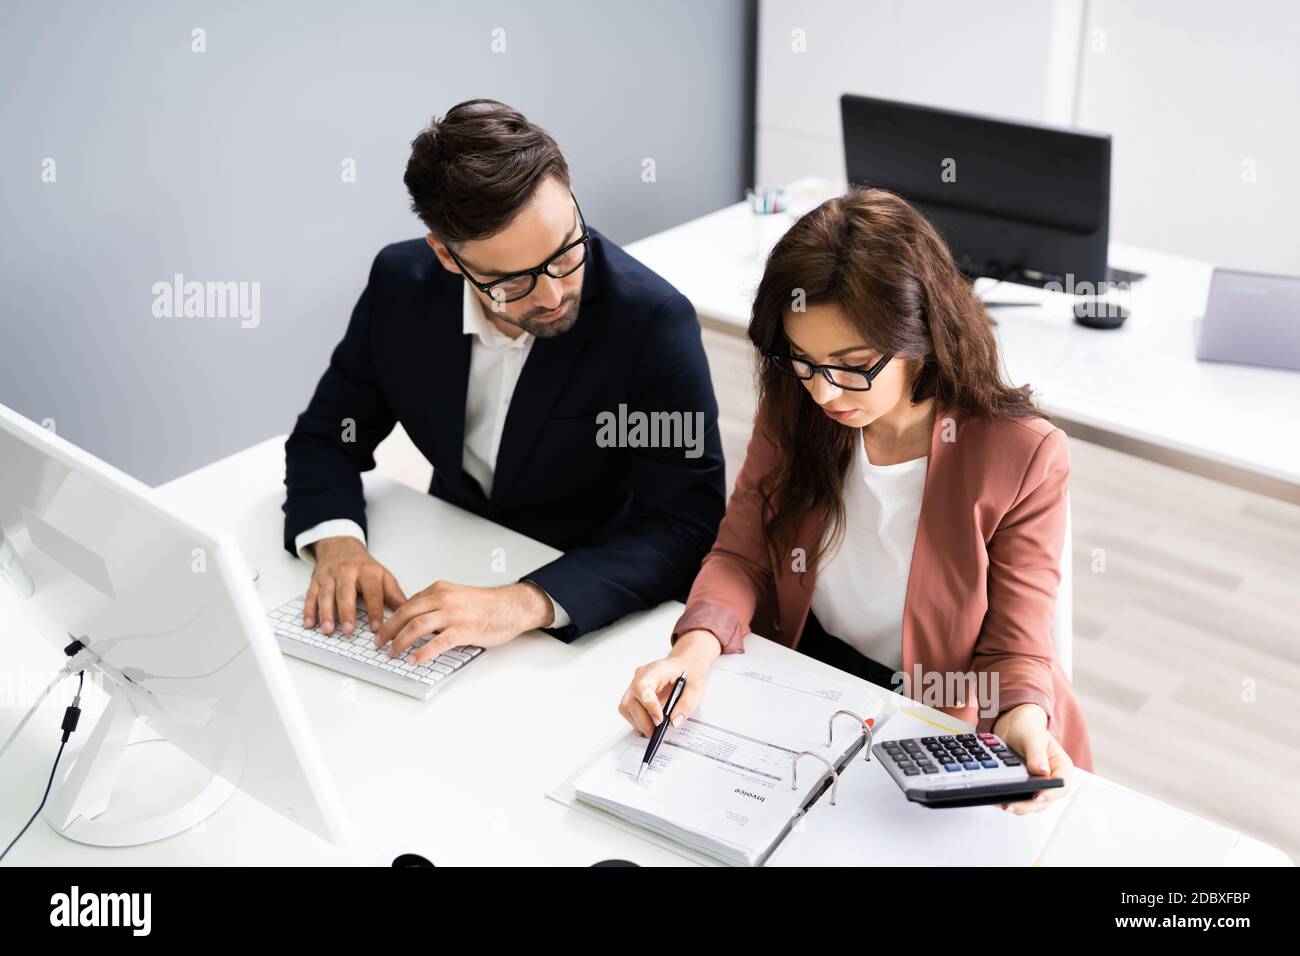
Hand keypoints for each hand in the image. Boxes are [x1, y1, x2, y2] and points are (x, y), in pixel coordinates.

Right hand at [305, 536, 406, 635]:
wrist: (340, 546)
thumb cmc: (363, 566)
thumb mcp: (383, 576)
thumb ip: (394, 595)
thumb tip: (408, 613)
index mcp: (367, 571)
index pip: (372, 591)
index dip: (375, 610)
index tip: (376, 627)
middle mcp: (347, 572)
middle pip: (346, 593)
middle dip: (347, 612)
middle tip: (349, 630)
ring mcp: (329, 576)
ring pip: (326, 595)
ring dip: (326, 613)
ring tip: (328, 630)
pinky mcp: (315, 581)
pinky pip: (310, 596)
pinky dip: (309, 611)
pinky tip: (310, 624)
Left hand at [374, 580, 553, 663]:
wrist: (511, 606)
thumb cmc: (488, 605)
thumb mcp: (457, 596)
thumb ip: (437, 605)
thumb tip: (418, 620)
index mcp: (440, 590)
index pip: (408, 604)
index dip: (392, 619)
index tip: (384, 631)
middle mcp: (444, 599)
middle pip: (406, 614)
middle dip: (389, 630)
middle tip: (380, 643)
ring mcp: (453, 614)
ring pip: (417, 626)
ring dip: (400, 642)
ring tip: (393, 653)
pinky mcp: (463, 630)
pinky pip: (437, 643)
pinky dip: (422, 653)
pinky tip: (414, 660)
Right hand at [618, 629, 720, 736]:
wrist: (686, 665)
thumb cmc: (689, 673)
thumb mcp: (696, 688)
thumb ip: (687, 704)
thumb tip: (674, 722)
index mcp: (656, 670)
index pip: (643, 687)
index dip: (649, 705)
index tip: (660, 721)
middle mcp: (641, 677)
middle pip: (632, 701)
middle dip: (644, 721)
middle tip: (658, 733)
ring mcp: (635, 686)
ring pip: (626, 708)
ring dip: (639, 723)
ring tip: (655, 730)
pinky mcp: (634, 695)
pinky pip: (629, 711)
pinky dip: (638, 721)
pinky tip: (651, 724)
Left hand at [991, 703, 1073, 813]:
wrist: (1014, 725)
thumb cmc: (1028, 727)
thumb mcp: (1033, 736)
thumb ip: (1037, 753)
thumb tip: (1042, 771)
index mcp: (1061, 767)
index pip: (1060, 786)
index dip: (1050, 794)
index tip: (1036, 795)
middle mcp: (1051, 779)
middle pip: (1045, 800)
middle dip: (1028, 805)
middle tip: (1011, 804)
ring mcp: (1038, 785)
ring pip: (1031, 803)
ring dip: (1018, 806)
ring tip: (1002, 804)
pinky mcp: (1024, 786)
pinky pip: (1019, 797)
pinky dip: (1009, 799)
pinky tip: (997, 799)